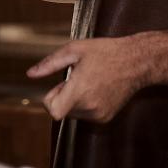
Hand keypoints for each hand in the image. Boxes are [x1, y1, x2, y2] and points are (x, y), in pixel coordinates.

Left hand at [27, 36, 150, 122]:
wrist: (136, 62)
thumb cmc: (105, 52)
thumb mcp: (74, 50)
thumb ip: (50, 63)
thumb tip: (30, 74)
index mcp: (80, 90)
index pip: (53, 111)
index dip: (50, 99)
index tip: (60, 85)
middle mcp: (89, 107)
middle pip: (62, 111)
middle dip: (63, 96)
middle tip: (77, 77)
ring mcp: (99, 114)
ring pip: (73, 114)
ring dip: (74, 100)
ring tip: (89, 81)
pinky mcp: (106, 117)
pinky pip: (86, 115)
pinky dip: (86, 104)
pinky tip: (97, 88)